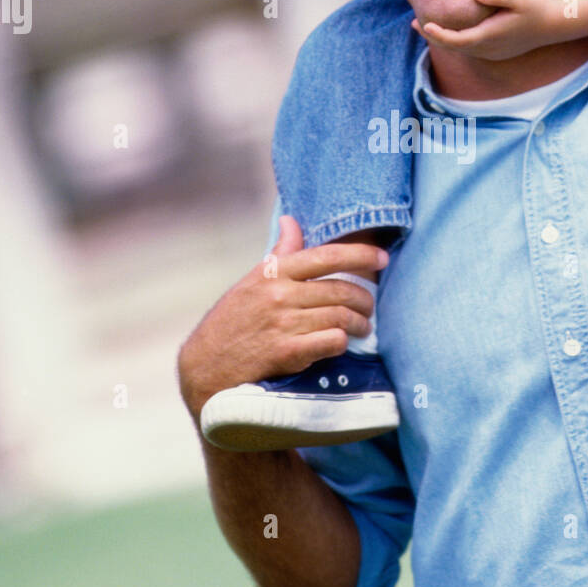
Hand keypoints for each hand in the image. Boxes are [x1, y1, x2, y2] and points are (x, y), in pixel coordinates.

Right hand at [177, 218, 388, 418]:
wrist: (205, 366)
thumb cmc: (232, 321)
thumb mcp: (252, 281)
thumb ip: (279, 253)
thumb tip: (291, 220)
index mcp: (273, 272)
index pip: (326, 255)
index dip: (360, 255)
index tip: (382, 258)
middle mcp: (280, 295)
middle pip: (340, 290)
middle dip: (364, 298)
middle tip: (369, 307)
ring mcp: (283, 324)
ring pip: (341, 317)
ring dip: (359, 324)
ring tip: (362, 328)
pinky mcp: (287, 353)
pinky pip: (331, 342)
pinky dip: (342, 342)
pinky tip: (341, 344)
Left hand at [412, 0, 572, 59]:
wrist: (557, 24)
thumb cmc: (538, 7)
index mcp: (489, 37)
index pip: (455, 40)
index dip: (436, 34)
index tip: (422, 24)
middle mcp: (488, 49)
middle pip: (454, 47)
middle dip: (433, 36)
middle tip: (414, 23)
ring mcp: (493, 53)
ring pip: (462, 49)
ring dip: (444, 39)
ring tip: (427, 26)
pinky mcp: (497, 51)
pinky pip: (470, 48)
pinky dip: (457, 40)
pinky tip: (453, 29)